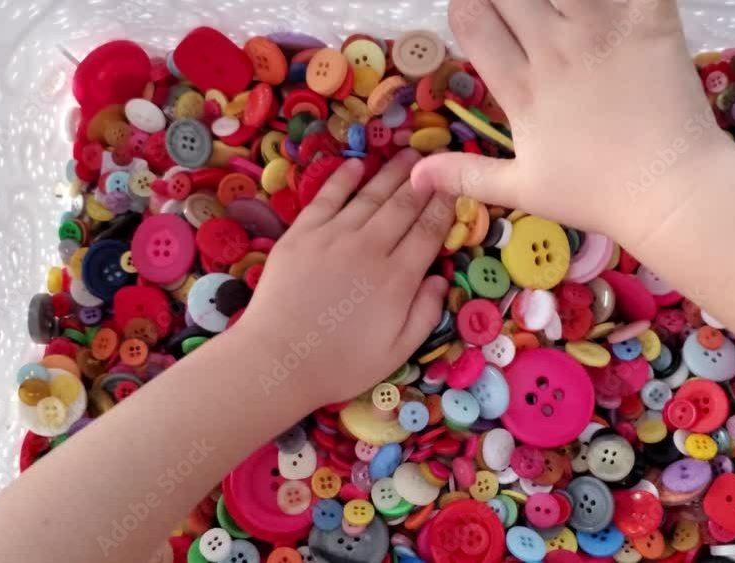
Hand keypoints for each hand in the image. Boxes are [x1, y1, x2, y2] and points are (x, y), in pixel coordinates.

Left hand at [238, 149, 453, 406]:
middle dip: (423, 182)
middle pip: (402, 206)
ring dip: (391, 173)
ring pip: (369, 196)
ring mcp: (332, 237)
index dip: (445, 207)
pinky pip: (327, 198)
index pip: (429, 231)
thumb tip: (440, 277)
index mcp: (397, 279)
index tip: (455, 189)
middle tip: (436, 162)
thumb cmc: (341, 364)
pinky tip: (356, 164)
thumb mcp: (397, 351)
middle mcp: (369, 248)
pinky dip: (343, 178)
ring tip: (408, 156)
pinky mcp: (301, 235)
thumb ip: (425, 313)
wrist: (278, 361)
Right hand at [412, 0, 734, 244]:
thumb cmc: (596, 195)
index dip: (466, 7)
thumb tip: (415, 175)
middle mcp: (552, 49)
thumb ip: (466, 175)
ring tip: (561, 7)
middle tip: (521, 12)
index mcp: (520, 87)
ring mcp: (601, 31)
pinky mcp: (648, 20)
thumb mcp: (523, 189)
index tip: (476, 12)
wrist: (671, 194)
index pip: (471, 20)